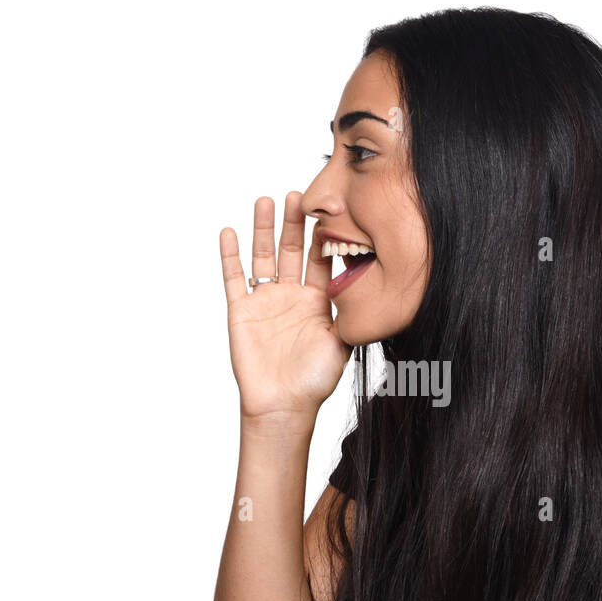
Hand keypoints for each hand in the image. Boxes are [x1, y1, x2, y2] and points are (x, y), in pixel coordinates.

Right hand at [219, 193, 350, 421]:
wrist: (284, 405)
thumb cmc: (315, 379)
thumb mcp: (342, 342)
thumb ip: (349, 312)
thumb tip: (371, 284)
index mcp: (316, 300)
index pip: (318, 258)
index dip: (321, 235)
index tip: (327, 209)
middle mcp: (290, 296)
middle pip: (291, 250)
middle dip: (294, 223)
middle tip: (297, 195)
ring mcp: (265, 301)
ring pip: (263, 256)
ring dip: (264, 229)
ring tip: (265, 201)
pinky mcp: (241, 311)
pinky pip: (234, 278)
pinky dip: (230, 255)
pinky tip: (230, 232)